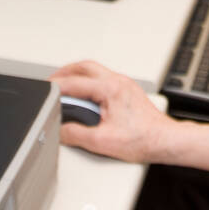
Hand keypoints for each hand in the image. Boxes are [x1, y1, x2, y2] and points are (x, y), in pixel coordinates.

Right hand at [49, 60, 176, 161]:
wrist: (164, 141)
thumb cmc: (143, 139)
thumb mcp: (102, 142)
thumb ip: (76, 135)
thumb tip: (60, 130)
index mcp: (110, 89)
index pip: (74, 83)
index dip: (55, 87)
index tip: (43, 90)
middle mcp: (118, 82)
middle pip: (84, 67)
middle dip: (64, 72)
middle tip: (51, 82)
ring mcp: (124, 84)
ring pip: (95, 70)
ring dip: (77, 75)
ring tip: (64, 86)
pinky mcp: (128, 91)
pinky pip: (103, 78)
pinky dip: (89, 81)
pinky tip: (84, 94)